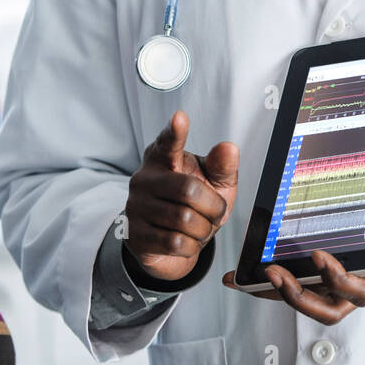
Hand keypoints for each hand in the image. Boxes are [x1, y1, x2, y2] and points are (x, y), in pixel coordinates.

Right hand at [123, 110, 238, 281]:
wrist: (171, 246)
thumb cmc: (194, 206)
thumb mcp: (214, 184)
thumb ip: (222, 166)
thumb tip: (229, 148)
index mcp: (162, 158)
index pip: (168, 143)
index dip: (175, 132)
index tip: (180, 118)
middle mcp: (144, 179)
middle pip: (189, 190)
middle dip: (213, 207)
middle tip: (215, 212)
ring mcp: (136, 206)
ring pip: (184, 220)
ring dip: (203, 230)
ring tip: (198, 228)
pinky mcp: (135, 235)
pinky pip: (175, 242)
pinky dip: (191, 246)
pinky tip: (185, 241)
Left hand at [220, 165, 364, 324]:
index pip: (360, 289)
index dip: (339, 279)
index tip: (322, 259)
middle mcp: (357, 287)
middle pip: (325, 306)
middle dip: (299, 293)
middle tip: (276, 271)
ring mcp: (335, 287)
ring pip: (305, 302)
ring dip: (277, 293)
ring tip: (255, 274)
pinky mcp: (317, 279)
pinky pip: (290, 288)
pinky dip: (262, 285)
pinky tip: (238, 276)